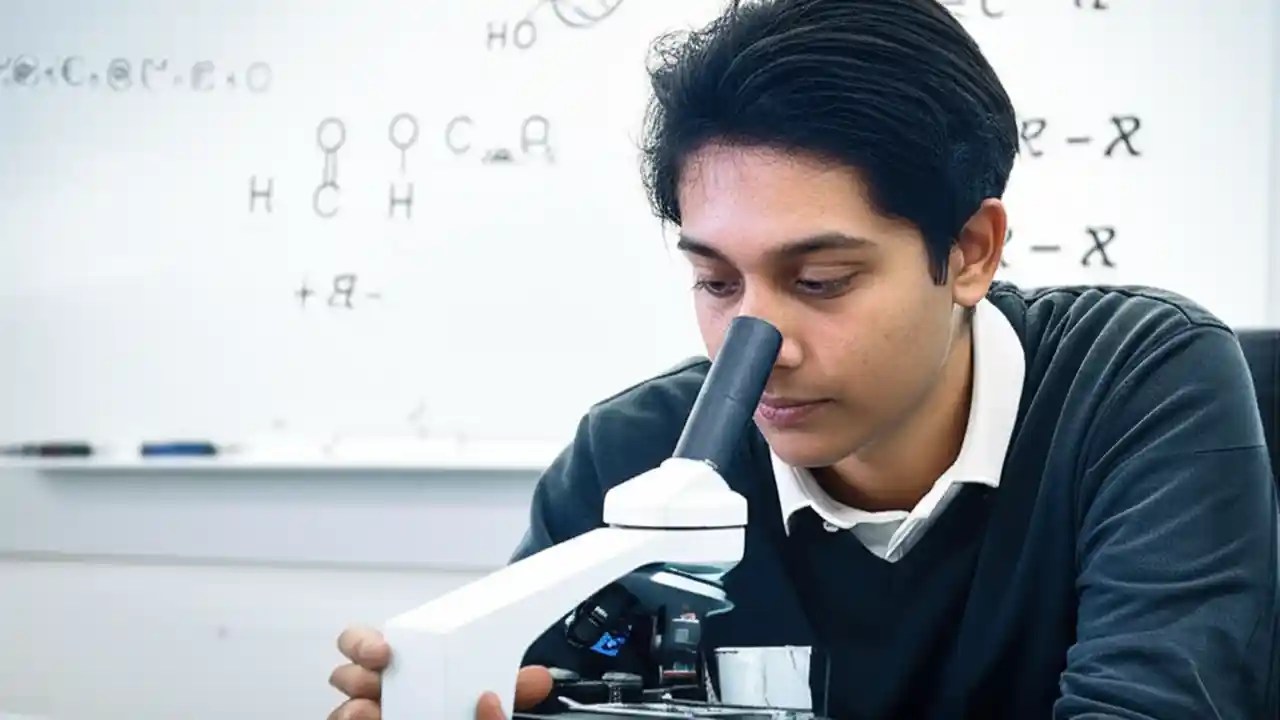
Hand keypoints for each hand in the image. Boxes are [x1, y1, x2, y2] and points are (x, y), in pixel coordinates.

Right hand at [327, 624, 554, 719]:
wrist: (468, 719)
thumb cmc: (465, 708)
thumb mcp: (491, 696)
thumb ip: (514, 689)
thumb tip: (540, 679)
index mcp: (403, 667)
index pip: (361, 643)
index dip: (362, 642)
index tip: (381, 651)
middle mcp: (378, 693)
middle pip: (347, 675)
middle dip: (357, 675)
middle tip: (378, 678)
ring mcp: (371, 717)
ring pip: (344, 711)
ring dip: (355, 708)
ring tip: (372, 711)